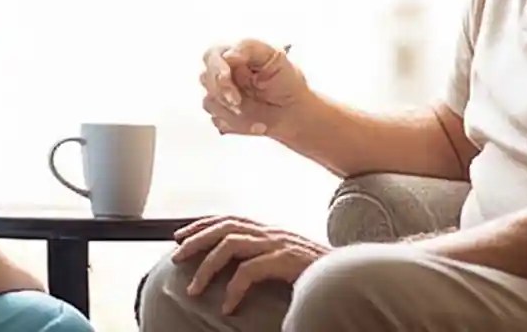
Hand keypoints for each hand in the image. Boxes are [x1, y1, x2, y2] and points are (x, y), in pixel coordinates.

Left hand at [172, 216, 329, 314]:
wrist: (351, 276)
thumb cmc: (319, 274)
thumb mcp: (285, 261)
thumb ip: (263, 258)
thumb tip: (235, 268)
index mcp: (270, 231)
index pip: (229, 218)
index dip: (202, 224)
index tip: (180, 235)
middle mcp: (272, 232)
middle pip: (225, 226)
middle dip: (196, 239)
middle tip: (176, 256)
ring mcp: (279, 244)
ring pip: (231, 244)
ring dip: (207, 266)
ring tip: (193, 288)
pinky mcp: (286, 261)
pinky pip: (250, 271)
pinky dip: (233, 289)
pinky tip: (228, 307)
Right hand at [199, 39, 312, 137]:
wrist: (296, 112)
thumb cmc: (287, 81)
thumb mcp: (275, 57)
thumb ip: (250, 49)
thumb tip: (227, 55)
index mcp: (233, 57)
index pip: (212, 56)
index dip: (216, 68)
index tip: (226, 77)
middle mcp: (224, 76)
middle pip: (206, 79)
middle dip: (222, 92)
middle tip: (238, 102)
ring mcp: (222, 98)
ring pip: (210, 103)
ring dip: (232, 112)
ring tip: (258, 118)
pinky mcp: (224, 117)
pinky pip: (220, 122)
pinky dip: (239, 125)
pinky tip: (257, 125)